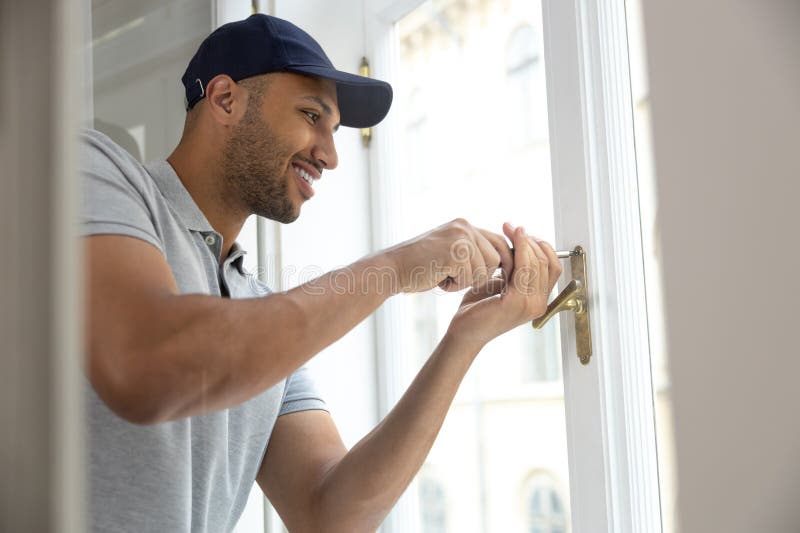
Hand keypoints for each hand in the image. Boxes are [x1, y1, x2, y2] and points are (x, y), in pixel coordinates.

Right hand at [382, 218, 512, 293]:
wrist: (392, 269)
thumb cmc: (419, 267)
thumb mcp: (448, 252)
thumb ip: (470, 250)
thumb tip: (501, 260)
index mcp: (464, 225)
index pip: (499, 242)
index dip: (504, 261)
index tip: (502, 276)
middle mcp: (464, 227)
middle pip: (496, 258)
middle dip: (480, 275)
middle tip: (454, 276)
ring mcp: (460, 238)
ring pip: (484, 271)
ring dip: (465, 281)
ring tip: (443, 276)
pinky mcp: (455, 252)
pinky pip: (470, 278)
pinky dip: (454, 285)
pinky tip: (438, 278)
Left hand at [446, 222, 562, 347]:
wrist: (464, 330)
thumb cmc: (478, 307)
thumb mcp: (502, 283)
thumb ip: (515, 269)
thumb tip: (520, 242)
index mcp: (538, 300)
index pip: (553, 266)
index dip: (541, 246)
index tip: (522, 233)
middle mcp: (539, 304)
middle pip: (546, 261)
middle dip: (530, 239)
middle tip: (512, 227)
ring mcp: (530, 304)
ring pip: (536, 262)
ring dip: (523, 242)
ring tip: (508, 229)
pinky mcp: (517, 302)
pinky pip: (523, 269)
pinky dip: (517, 251)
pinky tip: (506, 243)